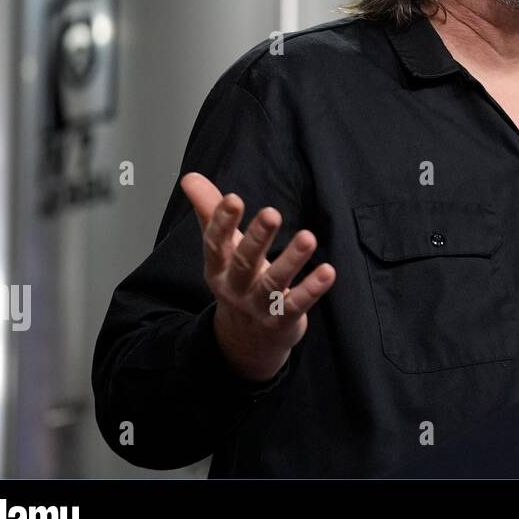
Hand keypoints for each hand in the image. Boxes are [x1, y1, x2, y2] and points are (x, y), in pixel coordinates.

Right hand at [181, 171, 335, 381]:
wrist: (244, 342)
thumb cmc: (237, 281)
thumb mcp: (221, 250)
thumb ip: (209, 212)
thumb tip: (190, 177)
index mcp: (218, 268)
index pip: (216, 244)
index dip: (222, 222)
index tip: (233, 199)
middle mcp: (236, 288)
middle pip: (244, 263)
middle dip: (256, 238)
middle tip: (271, 213)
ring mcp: (259, 306)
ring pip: (274, 283)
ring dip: (291, 260)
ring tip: (308, 237)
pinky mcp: (282, 320)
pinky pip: (297, 304)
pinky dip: (312, 289)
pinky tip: (327, 271)